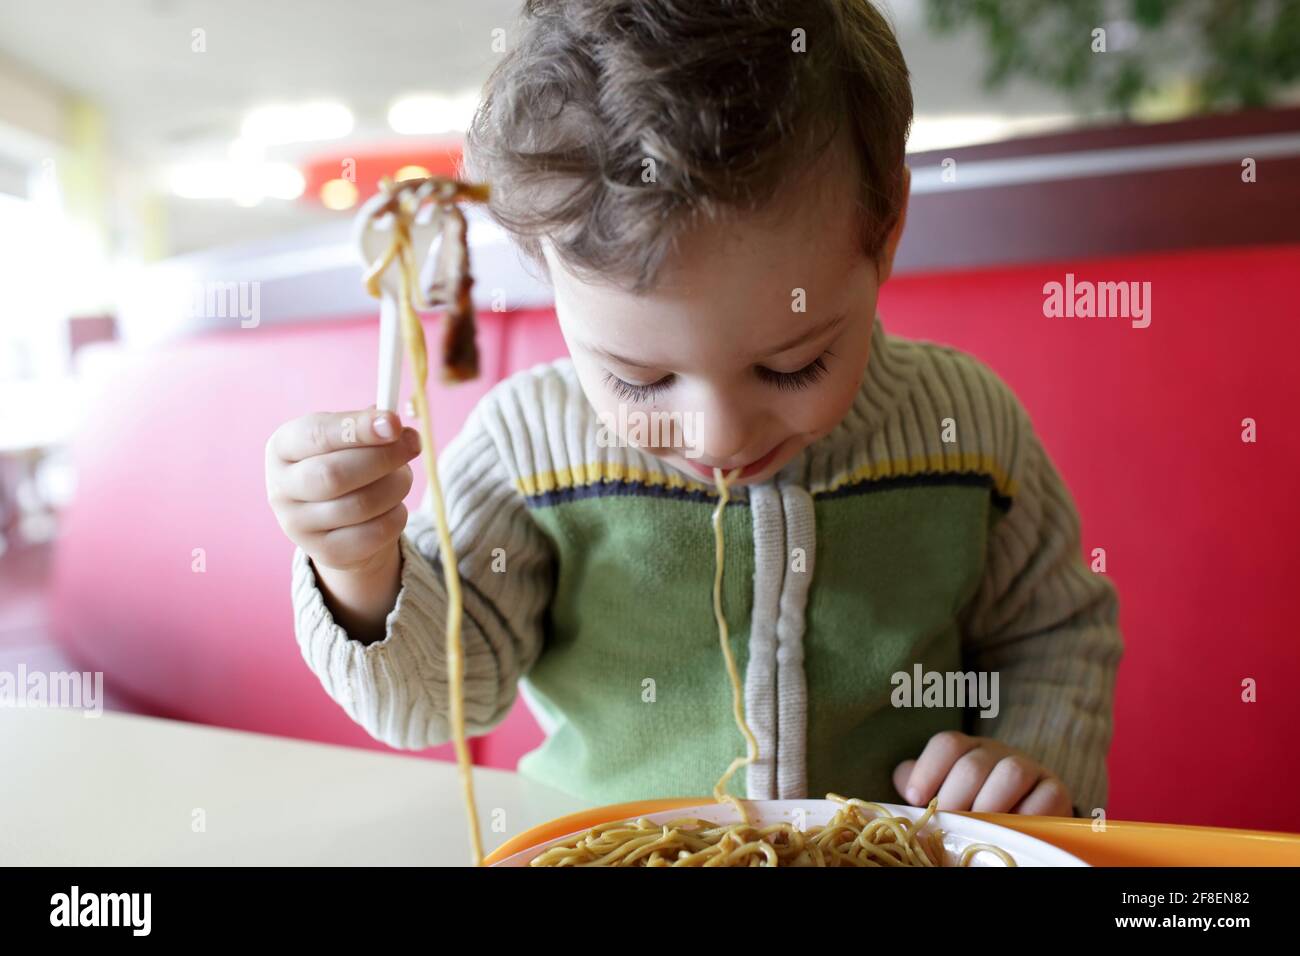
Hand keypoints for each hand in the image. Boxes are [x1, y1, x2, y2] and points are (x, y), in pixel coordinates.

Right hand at [265, 407, 419, 575]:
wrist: (338, 522)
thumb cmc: (346, 465)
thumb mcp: (348, 439)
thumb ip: (369, 424)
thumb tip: (394, 423)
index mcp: (282, 447)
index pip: (316, 435)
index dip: (357, 428)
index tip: (394, 423)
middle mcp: (280, 487)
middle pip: (335, 474)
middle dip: (384, 457)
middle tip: (413, 445)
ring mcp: (297, 525)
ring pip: (360, 504)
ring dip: (395, 486)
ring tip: (402, 478)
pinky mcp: (325, 553)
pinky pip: (373, 533)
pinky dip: (396, 515)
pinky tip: (394, 506)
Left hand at [892, 731, 1072, 815]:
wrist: (1026, 818)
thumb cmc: (975, 807)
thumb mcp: (945, 793)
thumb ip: (919, 786)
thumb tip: (898, 788)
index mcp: (967, 750)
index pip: (947, 744)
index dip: (927, 769)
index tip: (915, 798)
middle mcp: (997, 753)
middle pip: (974, 764)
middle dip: (956, 797)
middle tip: (949, 822)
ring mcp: (1029, 768)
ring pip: (1010, 773)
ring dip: (990, 804)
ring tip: (979, 828)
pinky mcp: (1055, 790)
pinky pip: (1045, 796)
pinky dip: (1027, 816)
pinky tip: (1013, 830)